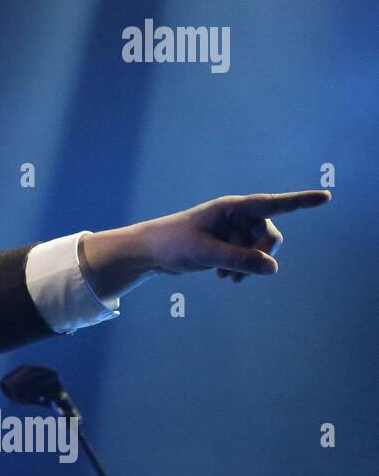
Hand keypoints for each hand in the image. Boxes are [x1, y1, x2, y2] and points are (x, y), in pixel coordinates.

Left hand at [80, 190, 331, 299]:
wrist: (149, 251)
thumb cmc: (172, 244)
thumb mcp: (205, 253)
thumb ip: (239, 259)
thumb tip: (273, 267)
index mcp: (231, 208)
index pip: (273, 204)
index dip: (300, 202)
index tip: (326, 197)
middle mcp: (235, 216)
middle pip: (269, 235)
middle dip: (260, 255)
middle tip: (240, 272)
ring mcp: (232, 230)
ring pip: (260, 249)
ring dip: (250, 264)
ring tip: (228, 278)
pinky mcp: (227, 244)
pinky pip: (249, 257)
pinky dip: (243, 268)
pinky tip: (226, 278)